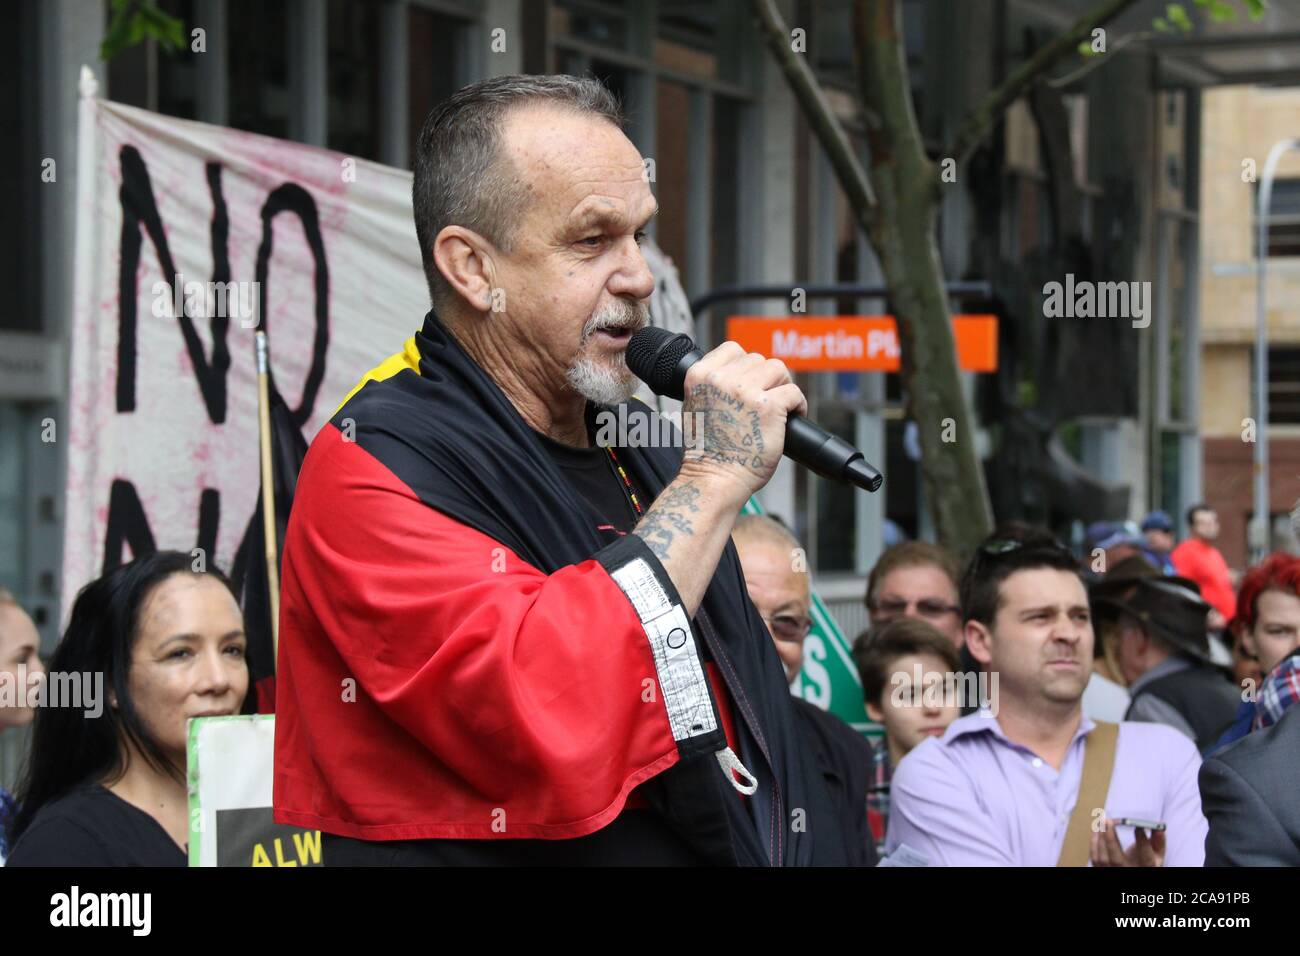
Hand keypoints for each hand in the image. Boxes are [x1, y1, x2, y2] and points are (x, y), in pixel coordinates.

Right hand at [677, 342, 805, 500]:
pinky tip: (792, 417)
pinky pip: (793, 392)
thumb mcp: (695, 407)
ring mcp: (745, 392)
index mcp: (699, 376)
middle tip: (769, 401)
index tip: (753, 382)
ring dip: (782, 387)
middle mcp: (721, 379)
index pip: (732, 349)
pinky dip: (798, 405)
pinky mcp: (769, 407)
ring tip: (781, 406)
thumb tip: (740, 375)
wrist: (713, 479)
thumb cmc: (707, 452)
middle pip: (758, 360)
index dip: (747, 366)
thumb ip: (713, 387)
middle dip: (766, 380)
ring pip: (778, 369)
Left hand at [1090, 820, 1164, 866]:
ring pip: (1103, 858)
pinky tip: (1096, 829)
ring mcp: (1114, 871)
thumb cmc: (1146, 860)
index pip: (1146, 858)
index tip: (1139, 827)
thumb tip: (1160, 828)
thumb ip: (1159, 841)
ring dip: (1100, 837)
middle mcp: (1129, 871)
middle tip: (1108, 820)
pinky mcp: (1102, 869)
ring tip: (1102, 821)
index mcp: (1146, 868)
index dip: (1143, 842)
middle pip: (1117, 860)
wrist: (1134, 869)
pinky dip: (1094, 842)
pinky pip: (1095, 857)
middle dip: (1111, 839)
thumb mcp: (1157, 854)